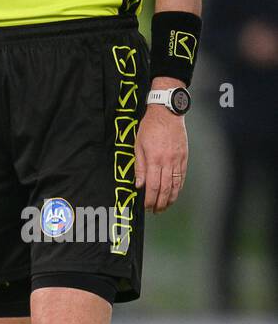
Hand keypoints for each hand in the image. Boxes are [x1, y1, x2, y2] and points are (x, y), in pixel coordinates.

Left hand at [134, 99, 187, 213]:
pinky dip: (179, 187)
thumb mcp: (138, 146)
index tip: (146, 207)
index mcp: (155, 159)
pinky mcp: (185, 156)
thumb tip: (139, 185)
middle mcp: (168, 161)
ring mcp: (178, 159)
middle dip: (160, 202)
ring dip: (171, 198)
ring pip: (176, 184)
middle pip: (166, 188)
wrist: (167, 112)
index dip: (150, 199)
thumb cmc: (150, 127)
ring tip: (165, 206)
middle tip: (156, 211)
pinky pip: (182, 175)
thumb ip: (139, 167)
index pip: (153, 185)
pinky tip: (175, 193)